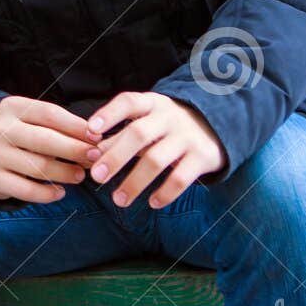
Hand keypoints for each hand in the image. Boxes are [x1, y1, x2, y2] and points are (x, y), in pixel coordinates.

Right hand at [0, 95, 99, 202]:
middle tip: (95, 158)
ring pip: (37, 166)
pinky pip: (25, 190)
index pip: (50, 114)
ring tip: (80, 176)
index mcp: (13, 108)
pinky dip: (47, 194)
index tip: (97, 138)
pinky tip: (59, 192)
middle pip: (45, 140)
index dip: (77, 127)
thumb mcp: (34, 121)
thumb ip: (61, 127)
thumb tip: (95, 141)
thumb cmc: (21, 135)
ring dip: (65, 173)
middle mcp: (1, 129)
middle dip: (75, 150)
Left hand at [85, 91, 226, 208]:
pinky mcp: (203, 157)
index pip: (128, 102)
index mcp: (152, 104)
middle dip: (116, 156)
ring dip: (135, 182)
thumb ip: (119, 136)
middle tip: (97, 177)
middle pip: (139, 134)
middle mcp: (169, 117)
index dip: (108, 114)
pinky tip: (152, 203)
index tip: (90, 130)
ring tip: (118, 200)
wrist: (215, 125)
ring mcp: (188, 137)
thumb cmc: (167, 126)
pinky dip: (165, 192)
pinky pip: (181, 178)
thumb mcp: (146, 122)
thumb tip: (91, 154)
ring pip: (157, 160)